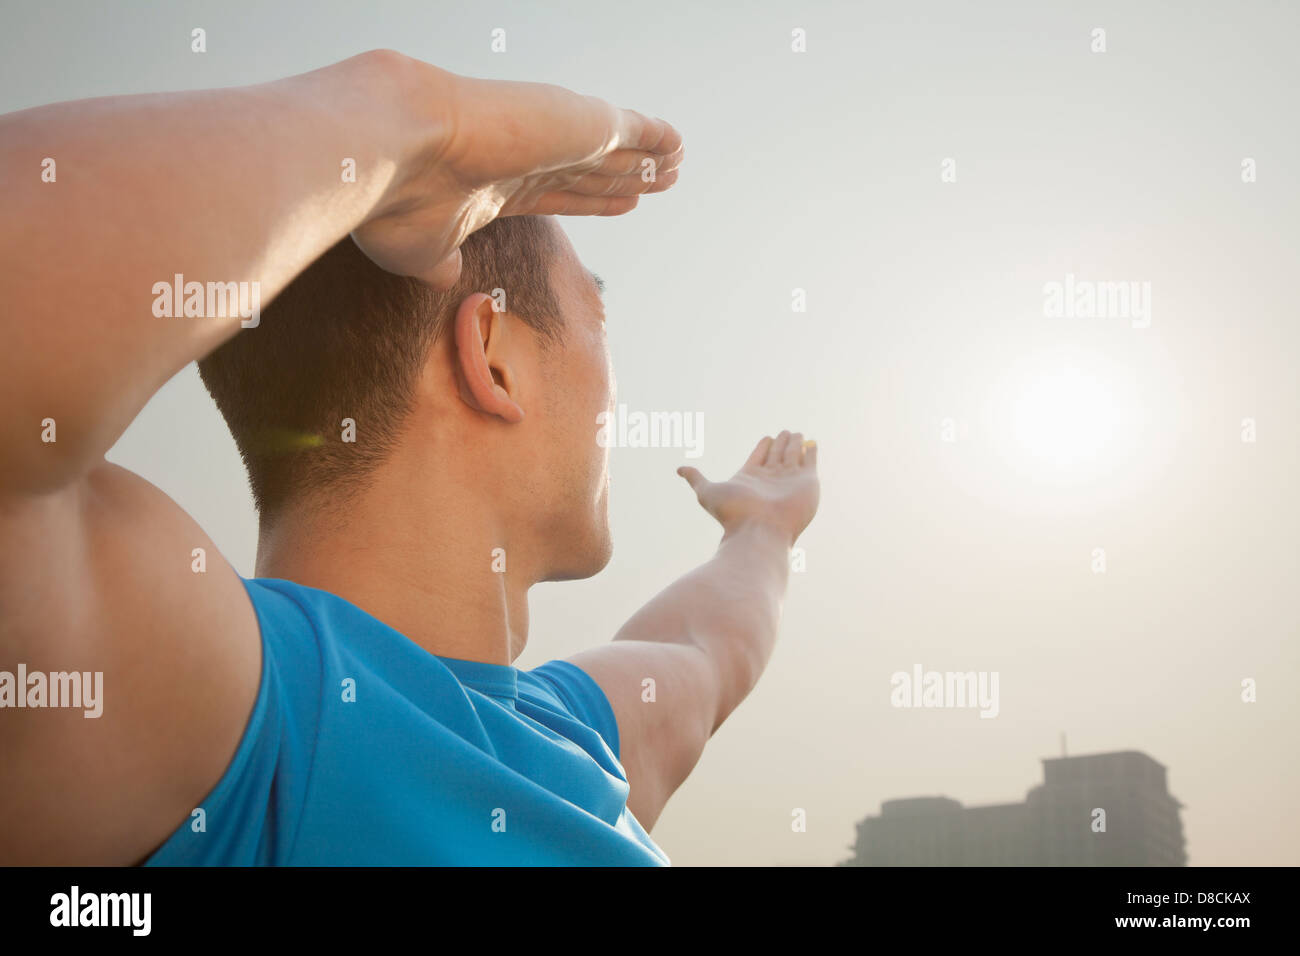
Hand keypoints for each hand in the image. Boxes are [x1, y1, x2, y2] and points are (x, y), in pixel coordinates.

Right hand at [351, 51, 683, 287]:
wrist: (397, 149)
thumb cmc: (395, 204)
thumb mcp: (420, 253)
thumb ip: (442, 266)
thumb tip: (448, 279)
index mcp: (494, 186)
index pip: (555, 192)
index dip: (588, 199)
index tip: (616, 204)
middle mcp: (526, 158)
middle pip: (589, 172)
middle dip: (621, 178)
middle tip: (654, 183)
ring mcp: (553, 136)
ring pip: (614, 152)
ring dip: (646, 160)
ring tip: (674, 166)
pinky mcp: (578, 121)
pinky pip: (631, 129)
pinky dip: (654, 136)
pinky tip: (676, 144)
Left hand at [677, 432, 819, 544]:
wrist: (759, 531)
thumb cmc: (733, 514)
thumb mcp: (708, 492)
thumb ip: (697, 479)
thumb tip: (679, 469)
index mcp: (751, 478)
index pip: (759, 457)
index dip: (763, 447)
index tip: (766, 438)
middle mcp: (771, 479)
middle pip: (777, 455)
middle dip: (781, 443)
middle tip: (785, 432)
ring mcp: (790, 480)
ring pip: (793, 456)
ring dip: (795, 444)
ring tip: (796, 434)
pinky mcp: (807, 482)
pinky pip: (810, 462)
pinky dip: (811, 452)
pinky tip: (812, 444)